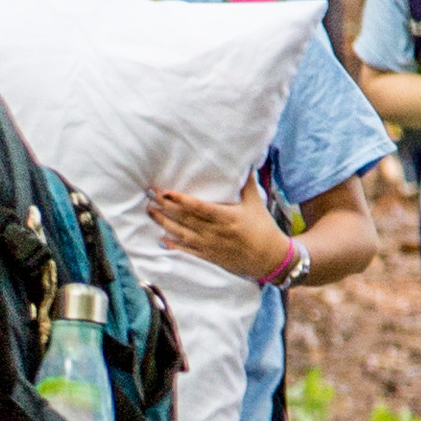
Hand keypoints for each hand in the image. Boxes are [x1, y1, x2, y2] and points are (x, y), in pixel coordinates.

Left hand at [145, 179, 295, 283]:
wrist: (269, 259)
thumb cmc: (264, 228)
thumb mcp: (256, 203)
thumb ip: (248, 183)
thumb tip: (247, 162)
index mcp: (227, 217)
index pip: (199, 207)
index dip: (181, 200)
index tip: (166, 192)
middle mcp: (216, 232)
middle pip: (186, 219)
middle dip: (166, 207)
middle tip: (150, 196)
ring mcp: (210, 246)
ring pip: (183, 234)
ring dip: (164, 223)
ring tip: (151, 212)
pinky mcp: (209, 256)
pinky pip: (188, 251)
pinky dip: (174, 245)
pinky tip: (161, 239)